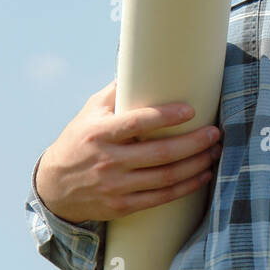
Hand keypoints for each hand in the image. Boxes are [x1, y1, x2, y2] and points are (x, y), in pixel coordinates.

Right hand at [34, 79, 221, 224]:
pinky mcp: (122, 206)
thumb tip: (141, 63)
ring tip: (214, 152)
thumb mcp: (89, 113)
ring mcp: (116, 186)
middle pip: (160, 153)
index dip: (165, 117)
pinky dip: (186, 187)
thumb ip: (116, 92)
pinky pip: (161, 198)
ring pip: (165, 177)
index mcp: (100, 133)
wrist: (54, 186)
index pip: (137, 123)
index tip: (191, 110)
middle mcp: (108, 160)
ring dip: (195, 165)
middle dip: (193, 143)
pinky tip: (202, 176)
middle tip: (215, 133)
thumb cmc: (79, 141)